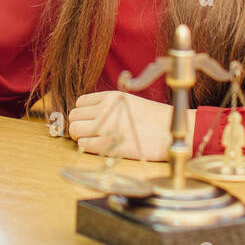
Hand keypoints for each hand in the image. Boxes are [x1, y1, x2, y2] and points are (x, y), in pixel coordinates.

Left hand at [66, 91, 194, 161]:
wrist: (170, 132)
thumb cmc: (154, 119)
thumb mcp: (130, 101)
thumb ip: (110, 104)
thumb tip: (91, 114)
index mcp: (111, 97)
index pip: (81, 102)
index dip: (83, 113)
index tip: (89, 120)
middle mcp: (105, 109)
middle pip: (74, 116)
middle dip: (78, 124)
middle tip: (88, 132)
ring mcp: (104, 127)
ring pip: (74, 129)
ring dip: (80, 136)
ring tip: (92, 140)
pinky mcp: (107, 145)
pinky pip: (82, 144)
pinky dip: (86, 147)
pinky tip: (99, 147)